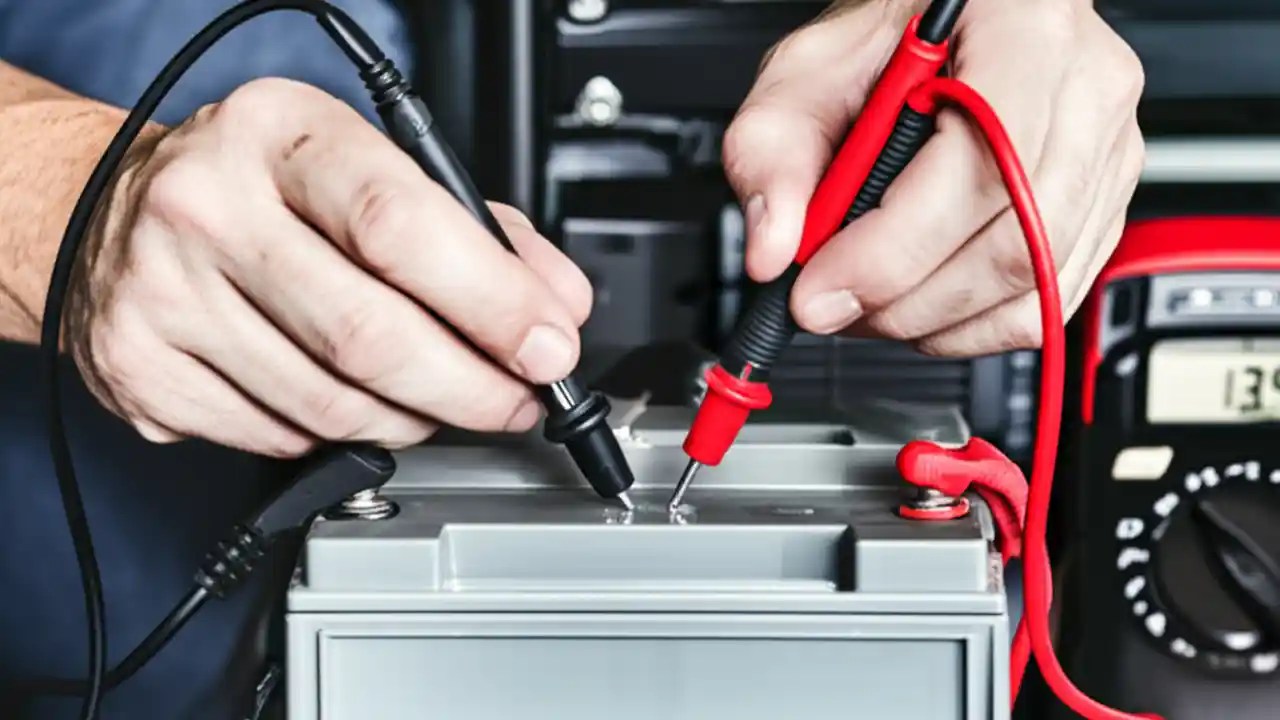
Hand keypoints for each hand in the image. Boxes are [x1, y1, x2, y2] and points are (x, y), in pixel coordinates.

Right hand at [66, 79, 591, 456]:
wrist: (96, 208)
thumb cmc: (253, 185)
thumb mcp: (360, 165)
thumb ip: (472, 229)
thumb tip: (554, 304)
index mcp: (276, 133)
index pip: (400, 223)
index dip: (493, 300)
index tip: (547, 344)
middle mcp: (205, 206)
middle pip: (368, 334)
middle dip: (471, 386)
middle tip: (516, 398)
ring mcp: (161, 295)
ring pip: (331, 405)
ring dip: (413, 418)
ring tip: (439, 398)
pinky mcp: (140, 373)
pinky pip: (280, 439)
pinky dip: (338, 436)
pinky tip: (348, 399)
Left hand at [723, 0, 1144, 355]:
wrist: (943, 36)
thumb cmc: (888, 42)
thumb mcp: (806, 75)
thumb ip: (772, 154)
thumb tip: (772, 246)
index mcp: (1024, 26)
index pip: (980, 166)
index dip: (895, 249)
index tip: (823, 286)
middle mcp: (1084, 87)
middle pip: (1015, 241)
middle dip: (905, 299)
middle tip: (831, 305)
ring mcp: (1107, 151)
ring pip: (1033, 286)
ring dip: (932, 321)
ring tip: (866, 303)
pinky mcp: (1102, 208)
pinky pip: (1046, 303)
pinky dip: (969, 326)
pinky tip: (917, 302)